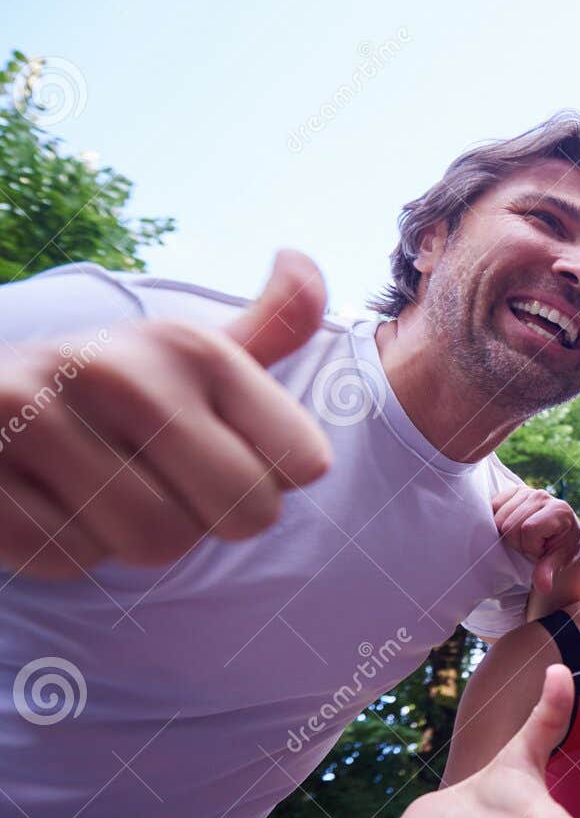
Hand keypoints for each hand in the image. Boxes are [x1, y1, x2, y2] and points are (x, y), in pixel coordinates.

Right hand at [0, 250, 332, 577]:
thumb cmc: (102, 393)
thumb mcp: (188, 354)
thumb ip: (267, 326)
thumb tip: (302, 259)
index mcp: (192, 347)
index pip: (305, 462)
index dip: (264, 479)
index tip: (214, 454)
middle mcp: (121, 370)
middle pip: (243, 513)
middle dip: (203, 517)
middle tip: (147, 479)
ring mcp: (37, 415)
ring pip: (156, 543)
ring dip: (127, 535)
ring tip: (87, 484)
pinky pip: (69, 557)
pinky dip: (58, 548)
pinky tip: (36, 498)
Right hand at [492, 486, 579, 594]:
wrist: (564, 535)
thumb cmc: (562, 549)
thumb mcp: (559, 562)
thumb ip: (548, 571)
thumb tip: (543, 587)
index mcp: (559, 510)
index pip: (528, 529)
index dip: (530, 547)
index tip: (541, 551)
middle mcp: (543, 496)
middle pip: (510, 525)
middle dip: (518, 542)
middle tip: (532, 546)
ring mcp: (528, 491)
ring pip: (499, 517)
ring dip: (508, 533)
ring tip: (524, 537)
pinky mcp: (515, 491)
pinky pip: (494, 505)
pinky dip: (498, 519)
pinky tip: (512, 526)